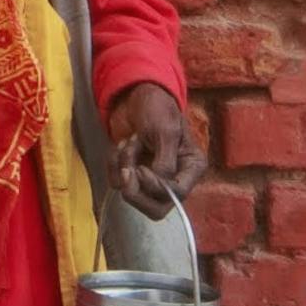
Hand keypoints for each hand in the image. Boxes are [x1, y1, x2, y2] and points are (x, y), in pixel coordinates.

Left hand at [105, 82, 204, 215]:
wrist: (135, 96)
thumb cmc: (157, 108)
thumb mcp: (165, 131)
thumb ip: (164, 162)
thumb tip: (157, 184)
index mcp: (191, 167)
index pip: (178, 195)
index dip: (156, 188)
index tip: (140, 170)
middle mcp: (174, 179)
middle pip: (155, 209)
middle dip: (135, 190)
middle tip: (126, 169)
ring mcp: (151, 180)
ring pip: (132, 196)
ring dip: (124, 166)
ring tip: (129, 142)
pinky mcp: (131, 176)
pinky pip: (116, 183)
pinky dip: (113, 163)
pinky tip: (122, 144)